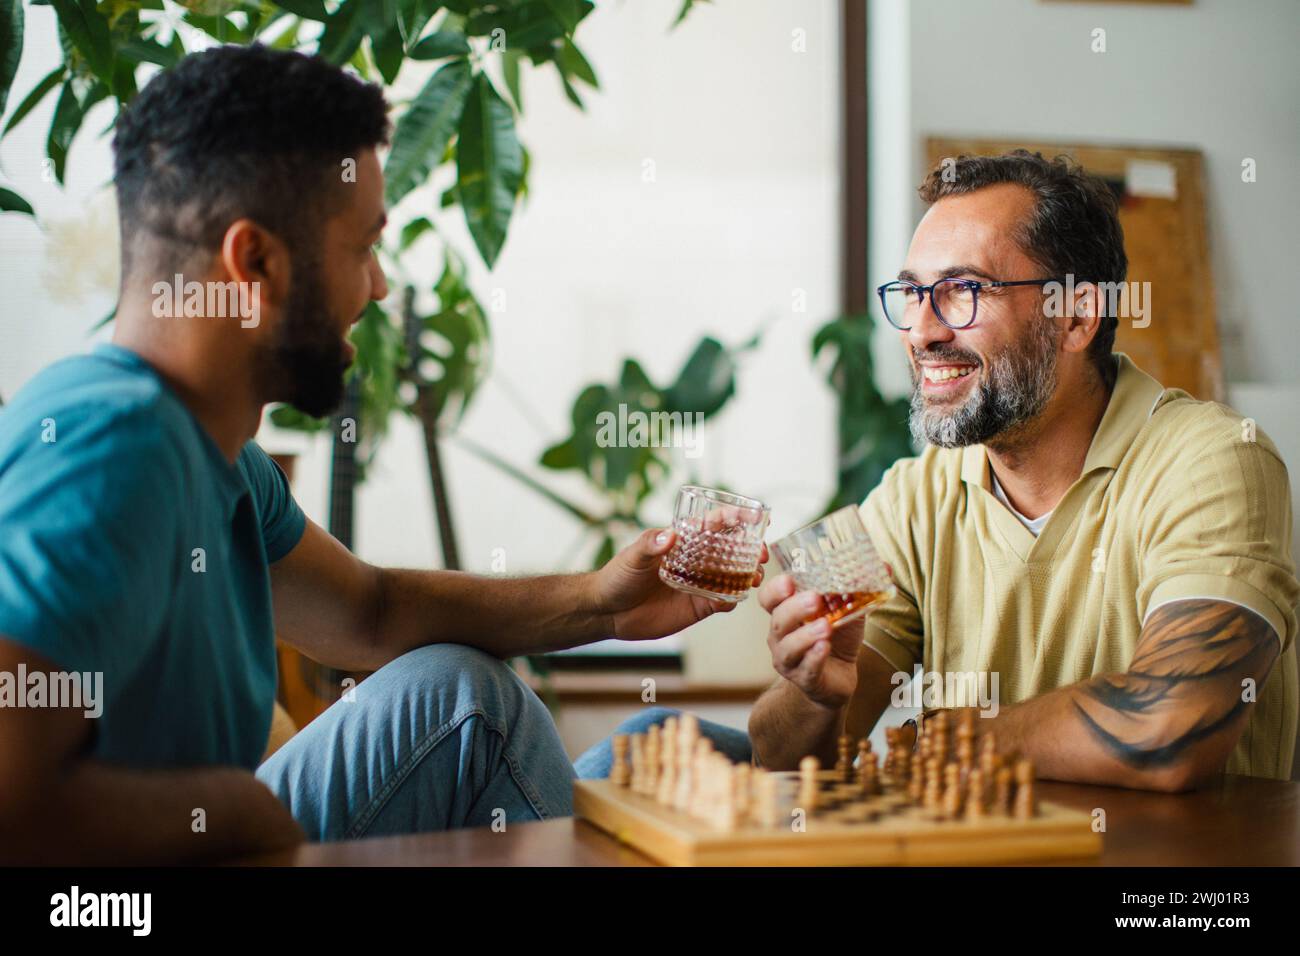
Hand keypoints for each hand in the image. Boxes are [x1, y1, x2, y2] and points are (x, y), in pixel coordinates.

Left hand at [589, 527, 767, 641]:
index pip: (713, 525)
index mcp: (683, 542)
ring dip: (747, 574)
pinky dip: (733, 599)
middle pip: (731, 551)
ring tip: (755, 576)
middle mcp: (695, 561)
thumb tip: (671, 536)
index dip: (734, 518)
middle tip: (761, 552)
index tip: (751, 515)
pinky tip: (735, 598)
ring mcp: (698, 584)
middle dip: (750, 549)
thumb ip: (650, 545)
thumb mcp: (632, 557)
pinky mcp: (697, 607)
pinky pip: (722, 602)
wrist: (608, 611)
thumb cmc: (617, 576)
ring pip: (732, 577)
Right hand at [758, 573, 862, 709]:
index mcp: (786, 613)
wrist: (839, 677)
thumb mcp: (847, 610)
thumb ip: (858, 589)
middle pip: (779, 620)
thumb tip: (885, 567)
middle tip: (814, 598)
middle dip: (794, 607)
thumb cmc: (836, 638)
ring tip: (825, 626)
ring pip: (789, 647)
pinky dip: (815, 657)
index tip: (789, 580)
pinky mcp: (805, 679)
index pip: (768, 598)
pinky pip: (806, 668)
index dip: (775, 589)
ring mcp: (790, 659)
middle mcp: (781, 636)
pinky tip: (825, 647)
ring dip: (806, 635)